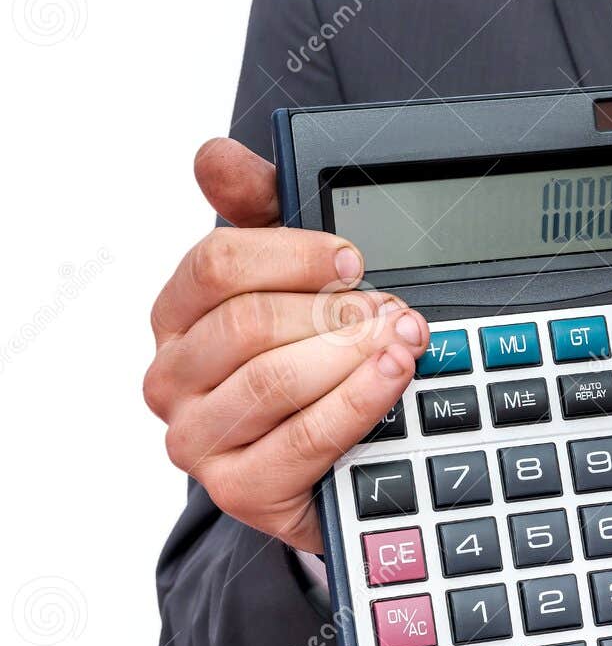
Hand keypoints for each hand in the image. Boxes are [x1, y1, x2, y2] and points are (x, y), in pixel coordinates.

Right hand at [143, 139, 430, 552]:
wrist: (337, 461)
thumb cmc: (312, 363)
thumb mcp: (296, 283)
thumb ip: (261, 212)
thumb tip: (214, 155)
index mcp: (177, 317)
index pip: (214, 266)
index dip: (294, 255)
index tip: (356, 259)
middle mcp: (172, 380)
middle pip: (247, 323)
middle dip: (334, 312)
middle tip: (395, 310)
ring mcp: (199, 440)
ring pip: (273, 380)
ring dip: (352, 354)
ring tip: (405, 340)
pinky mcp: (239, 490)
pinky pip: (304, 437)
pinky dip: (358, 402)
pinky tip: (393, 378)